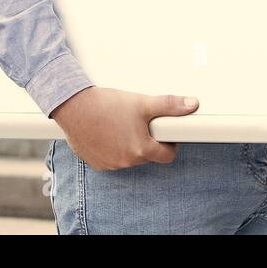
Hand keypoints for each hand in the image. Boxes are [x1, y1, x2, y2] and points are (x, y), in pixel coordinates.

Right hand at [49, 86, 200, 170]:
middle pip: (147, 155)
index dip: (169, 143)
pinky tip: (107, 132)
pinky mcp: (96, 163)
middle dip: (147, 141)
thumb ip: (169, 105)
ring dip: (129, 145)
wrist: (74, 106)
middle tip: (139, 122)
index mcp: (141, 150)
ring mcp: (110, 164)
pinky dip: (112, 148)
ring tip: (121, 125)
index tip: (163, 131)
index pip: (167, 155)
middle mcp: (126, 162)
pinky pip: (111, 158)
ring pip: (129, 157)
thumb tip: (192, 104)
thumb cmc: (107, 104)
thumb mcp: (142, 103)